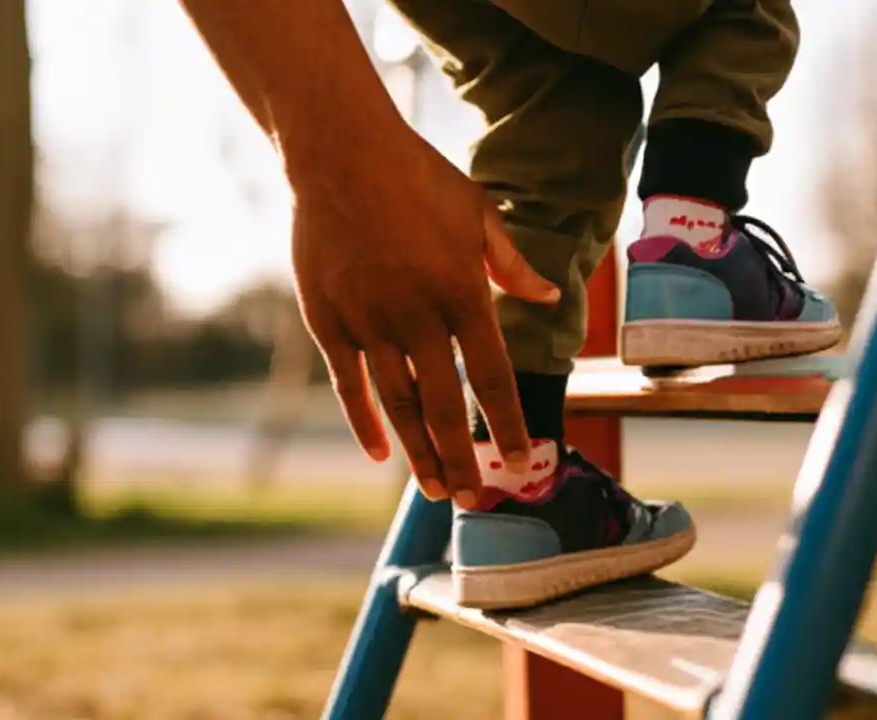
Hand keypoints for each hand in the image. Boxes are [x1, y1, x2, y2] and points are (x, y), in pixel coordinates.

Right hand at [290, 131, 559, 507]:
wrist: (341, 153)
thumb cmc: (417, 177)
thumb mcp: (477, 212)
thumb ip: (511, 264)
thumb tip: (547, 299)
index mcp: (461, 291)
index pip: (492, 376)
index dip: (509, 424)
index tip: (525, 460)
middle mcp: (415, 316)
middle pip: (444, 405)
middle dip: (464, 458)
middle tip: (476, 499)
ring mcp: (368, 321)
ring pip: (397, 404)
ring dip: (419, 452)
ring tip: (436, 490)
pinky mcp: (328, 320)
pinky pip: (349, 384)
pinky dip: (364, 422)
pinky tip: (380, 454)